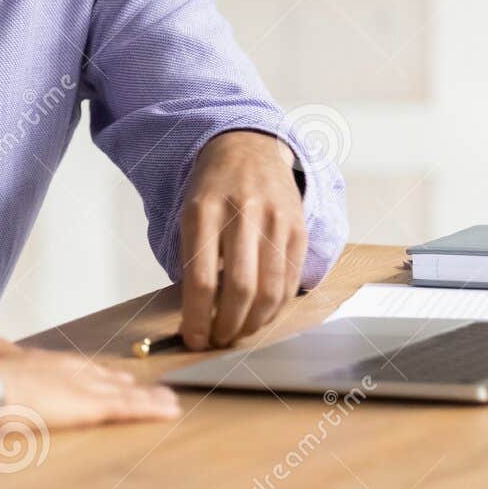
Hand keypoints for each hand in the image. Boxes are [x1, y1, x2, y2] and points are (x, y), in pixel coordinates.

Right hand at [0, 350, 179, 428]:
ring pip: (123, 392)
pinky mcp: (92, 405)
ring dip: (146, 397)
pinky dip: (150, 408)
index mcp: (42, 364)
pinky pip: (128, 408)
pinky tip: (168, 411)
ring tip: (168, 400)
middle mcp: (67, 369)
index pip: (77, 367)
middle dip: (124, 384)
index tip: (110, 377)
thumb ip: (3, 390)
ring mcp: (81, 385)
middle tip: (144, 388)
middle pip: (103, 376)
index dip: (97, 373)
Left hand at [178, 129, 306, 349]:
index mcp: (203, 210)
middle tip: (218, 341)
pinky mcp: (298, 228)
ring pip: (269, 290)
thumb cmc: (212, 188)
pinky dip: (275, 308)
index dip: (197, 318)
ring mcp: (274, 220)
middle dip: (227, 326)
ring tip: (238, 333)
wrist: (248, 147)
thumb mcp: (190, 212)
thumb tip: (197, 314)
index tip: (193, 339)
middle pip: (239, 288)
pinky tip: (260, 316)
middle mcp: (241, 214)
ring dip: (252, 323)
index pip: (200, 279)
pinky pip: (290, 280)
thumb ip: (192, 257)